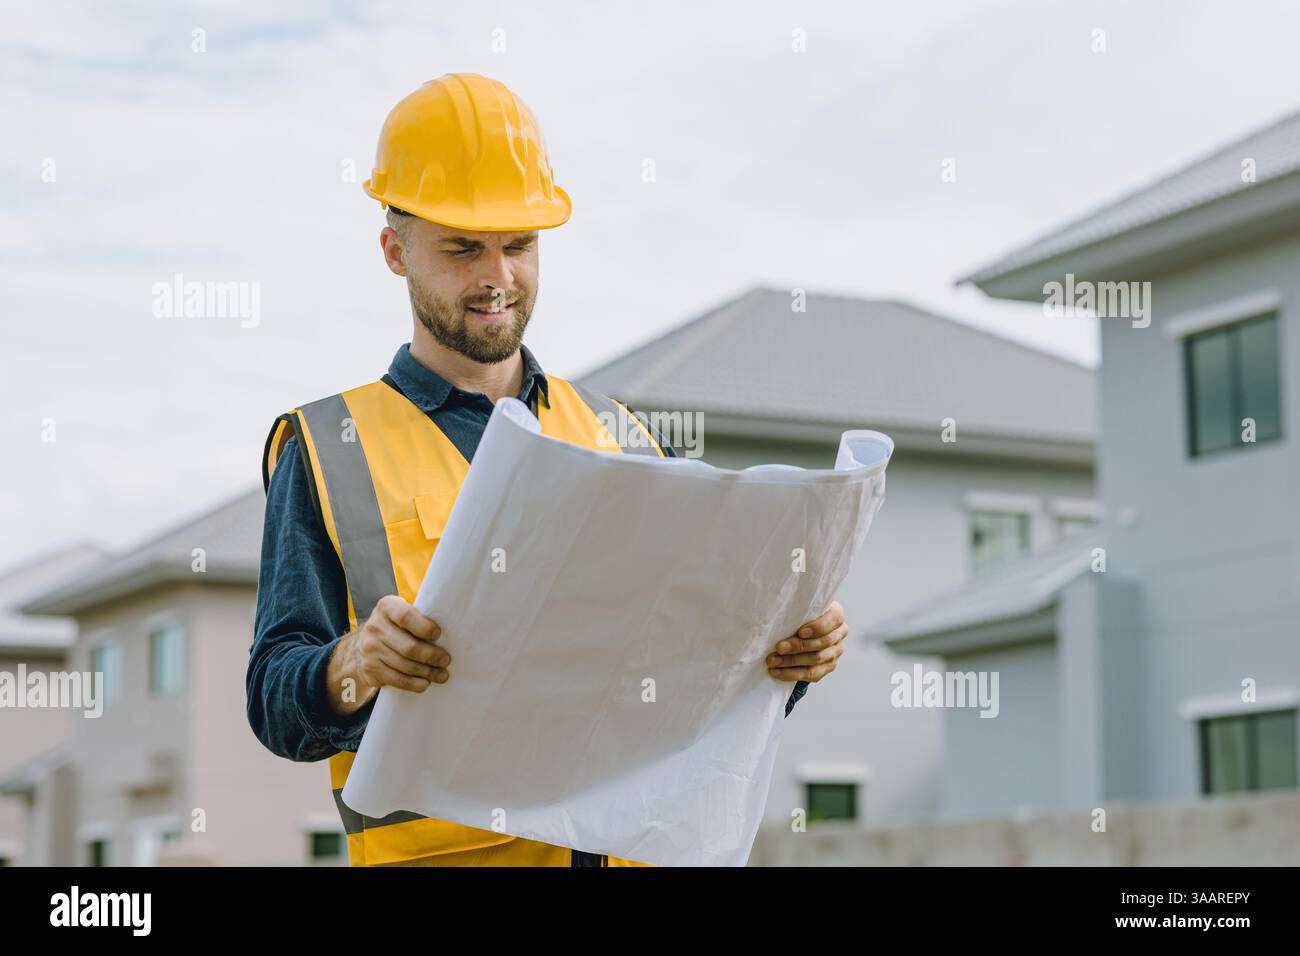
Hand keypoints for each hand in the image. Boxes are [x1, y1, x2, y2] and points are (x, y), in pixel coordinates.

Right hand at [327, 594, 451, 714]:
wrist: (362, 645)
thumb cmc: (394, 627)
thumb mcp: (400, 614)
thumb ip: (418, 619)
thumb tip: (450, 634)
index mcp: (386, 607)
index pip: (405, 617)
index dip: (424, 627)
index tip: (438, 635)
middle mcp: (374, 627)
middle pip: (408, 646)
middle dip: (431, 656)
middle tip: (446, 660)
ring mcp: (369, 649)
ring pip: (405, 665)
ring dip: (427, 672)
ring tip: (441, 675)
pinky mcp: (369, 668)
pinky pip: (397, 679)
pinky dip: (414, 683)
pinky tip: (425, 683)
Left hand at [766, 601, 845, 682]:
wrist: (798, 631)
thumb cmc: (797, 616)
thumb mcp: (799, 609)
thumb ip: (795, 610)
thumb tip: (776, 615)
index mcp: (836, 615)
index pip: (834, 620)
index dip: (818, 627)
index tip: (800, 632)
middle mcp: (840, 633)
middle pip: (823, 642)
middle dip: (798, 646)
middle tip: (778, 648)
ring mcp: (836, 652)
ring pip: (817, 659)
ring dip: (791, 661)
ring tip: (772, 661)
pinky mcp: (829, 667)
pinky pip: (812, 674)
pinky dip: (792, 674)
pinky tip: (777, 672)